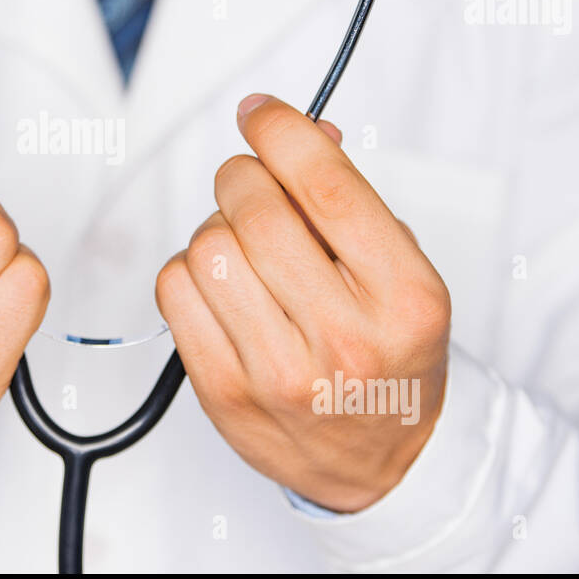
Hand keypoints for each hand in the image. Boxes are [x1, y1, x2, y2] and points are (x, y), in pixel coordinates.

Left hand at [155, 94, 449, 511]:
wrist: (381, 464)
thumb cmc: (390, 358)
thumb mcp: (401, 273)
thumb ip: (349, 200)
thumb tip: (298, 131)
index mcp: (404, 299)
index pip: (326, 186)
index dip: (280, 130)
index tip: (260, 113)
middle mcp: (344, 339)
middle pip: (255, 210)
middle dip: (242, 177)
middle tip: (252, 184)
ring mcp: (278, 372)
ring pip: (206, 247)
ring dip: (216, 228)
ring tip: (245, 250)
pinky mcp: (223, 392)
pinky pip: (174, 290)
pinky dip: (188, 270)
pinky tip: (222, 287)